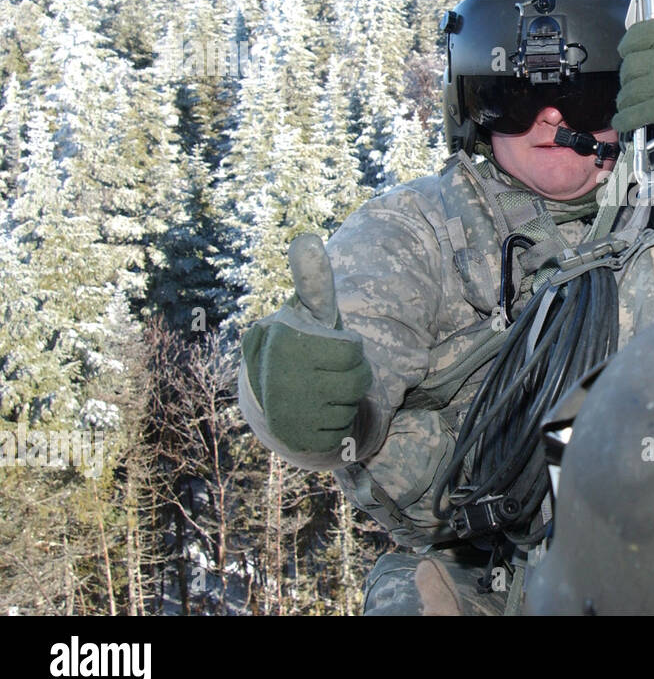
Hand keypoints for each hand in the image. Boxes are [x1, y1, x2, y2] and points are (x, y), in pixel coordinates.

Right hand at [240, 234, 372, 455]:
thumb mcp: (307, 313)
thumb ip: (312, 280)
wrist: (271, 402)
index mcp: (285, 342)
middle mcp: (281, 378)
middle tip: (328, 373)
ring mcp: (288, 413)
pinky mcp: (297, 440)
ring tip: (321, 393)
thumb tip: (307, 237)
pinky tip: (319, 417)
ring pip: (352, 406)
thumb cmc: (300, 349)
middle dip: (351, 375)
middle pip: (358, 379)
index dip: (348, 349)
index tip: (327, 349)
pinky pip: (343, 431)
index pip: (352, 350)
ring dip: (345, 400)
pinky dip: (338, 426)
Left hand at [613, 19, 653, 156]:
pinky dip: (624, 120)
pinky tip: (624, 122)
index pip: (646, 30)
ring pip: (630, 91)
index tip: (626, 51)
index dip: (630, 40)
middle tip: (632, 88)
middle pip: (631, 64)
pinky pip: (633, 114)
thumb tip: (630, 54)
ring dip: (625, 102)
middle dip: (626, 79)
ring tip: (631, 106)